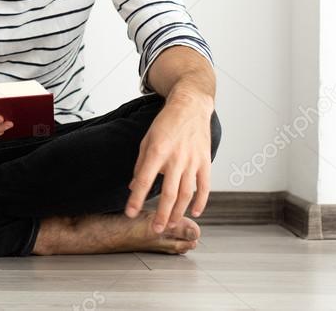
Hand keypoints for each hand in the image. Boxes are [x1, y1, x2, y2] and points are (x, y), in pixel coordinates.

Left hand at [124, 92, 212, 232]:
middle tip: (155, 229)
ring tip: (170, 224)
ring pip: (186, 194)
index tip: (130, 213)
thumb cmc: (166, 123)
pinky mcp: (205, 162)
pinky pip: (204, 187)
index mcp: (157, 151)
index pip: (143, 180)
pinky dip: (201, 201)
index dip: (135, 198)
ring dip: (178, 212)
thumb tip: (132, 186)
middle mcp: (176, 158)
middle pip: (168, 194)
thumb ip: (140, 164)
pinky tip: (195, 212)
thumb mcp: (147, 139)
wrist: (190, 106)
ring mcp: (192, 161)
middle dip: (160, 214)